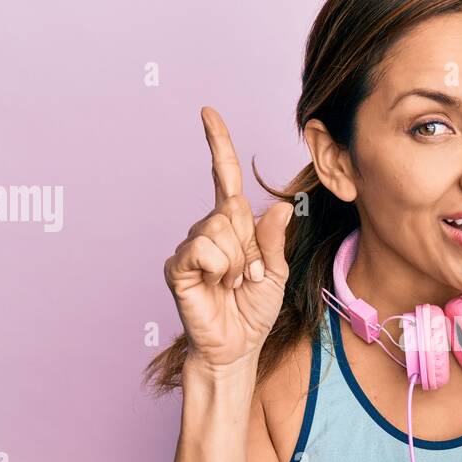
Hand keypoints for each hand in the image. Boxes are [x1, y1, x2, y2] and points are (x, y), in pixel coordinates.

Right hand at [163, 107, 293, 370]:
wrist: (237, 348)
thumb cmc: (253, 312)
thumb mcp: (275, 272)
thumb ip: (275, 239)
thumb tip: (283, 206)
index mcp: (232, 227)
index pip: (224, 178)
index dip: (217, 145)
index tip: (208, 112)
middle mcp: (207, 230)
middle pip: (233, 210)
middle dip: (251, 246)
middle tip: (249, 276)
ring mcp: (190, 247)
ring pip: (220, 229)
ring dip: (238, 261)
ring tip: (232, 284)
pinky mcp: (178, 266)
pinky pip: (204, 248)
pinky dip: (220, 268)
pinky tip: (217, 286)